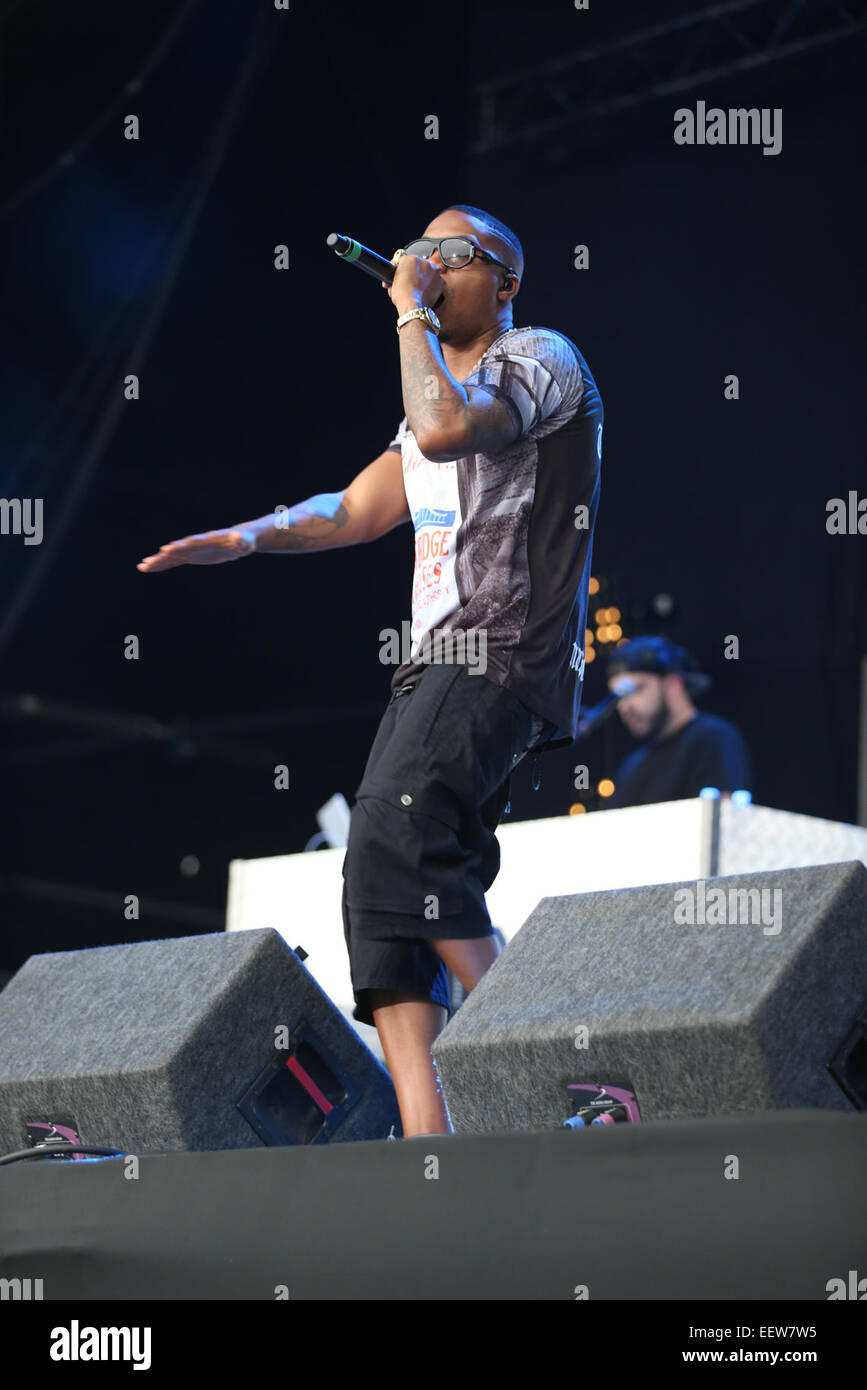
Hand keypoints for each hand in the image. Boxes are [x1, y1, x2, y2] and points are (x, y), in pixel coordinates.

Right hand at [137, 528, 255, 571]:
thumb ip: (241, 541)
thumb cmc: (245, 540)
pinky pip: (175, 561)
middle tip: (147, 562)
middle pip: (176, 550)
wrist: (240, 540)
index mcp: (207, 539)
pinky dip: (164, 565)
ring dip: (157, 561)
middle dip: (162, 556)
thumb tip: (240, 539)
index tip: (166, 549)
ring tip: (142, 567)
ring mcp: (192, 551)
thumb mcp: (245, 541)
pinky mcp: (191, 557)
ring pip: (172, 557)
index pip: (191, 543)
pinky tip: (151, 568)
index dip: (179, 546)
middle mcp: (195, 544)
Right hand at [382, 252, 444, 316]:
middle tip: (411, 283)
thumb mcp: (393, 281)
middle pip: (419, 265)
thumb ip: (399, 274)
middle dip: (416, 272)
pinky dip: (433, 287)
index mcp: (410, 259)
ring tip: (419, 289)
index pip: (407, 261)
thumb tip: (401, 277)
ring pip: (429, 272)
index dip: (404, 269)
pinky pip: (437, 282)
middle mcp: (424, 262)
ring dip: (425, 278)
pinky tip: (427, 292)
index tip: (404, 274)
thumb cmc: (402, 295)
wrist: (413, 306)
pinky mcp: (441, 281)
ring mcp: (434, 271)